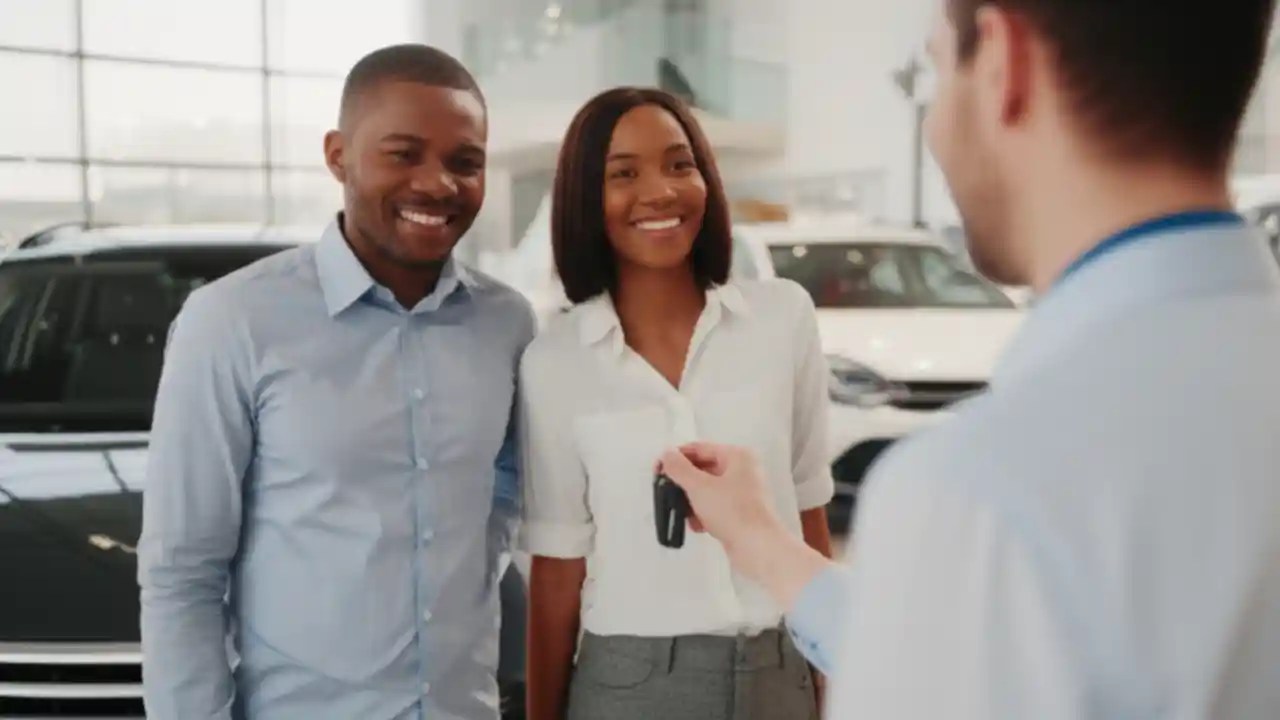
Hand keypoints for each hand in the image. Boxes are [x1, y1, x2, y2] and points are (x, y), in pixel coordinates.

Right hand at [660, 442, 834, 609]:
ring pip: (707, 491)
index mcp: (737, 456)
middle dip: (684, 484)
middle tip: (664, 493)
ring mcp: (742, 493)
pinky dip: (703, 515)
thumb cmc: (731, 511)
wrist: (758, 548)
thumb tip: (666, 453)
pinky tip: (697, 526)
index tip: (657, 470)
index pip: (699, 449)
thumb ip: (679, 469)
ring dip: (691, 502)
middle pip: (703, 470)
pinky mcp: (740, 513)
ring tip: (682, 513)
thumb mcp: (699, 487)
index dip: (676, 458)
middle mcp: (742, 471)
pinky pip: (714, 507)